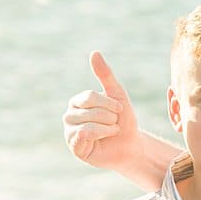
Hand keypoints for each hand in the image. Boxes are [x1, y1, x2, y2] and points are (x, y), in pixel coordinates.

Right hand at [66, 52, 142, 170]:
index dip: (110, 103)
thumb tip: (94, 53)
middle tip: (114, 124)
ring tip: (111, 131)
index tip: (120, 110)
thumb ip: (105, 75)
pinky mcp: (74, 147)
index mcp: (77, 102)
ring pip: (88, 123)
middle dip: (110, 117)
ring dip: (107, 127)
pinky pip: (84, 135)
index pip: (90, 96)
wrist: (131, 145)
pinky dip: (100, 134)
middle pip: (90, 110)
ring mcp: (70, 132)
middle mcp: (69, 115)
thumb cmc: (123, 120)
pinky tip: (105, 137)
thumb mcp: (117, 95)